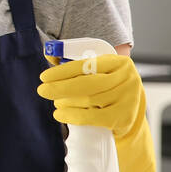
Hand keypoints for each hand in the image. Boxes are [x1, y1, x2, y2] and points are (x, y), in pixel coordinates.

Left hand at [36, 52, 156, 171]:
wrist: (128, 107)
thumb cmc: (105, 86)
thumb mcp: (95, 70)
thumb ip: (72, 61)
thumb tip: (49, 53)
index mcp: (118, 62)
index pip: (88, 64)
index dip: (63, 71)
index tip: (45, 77)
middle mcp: (127, 79)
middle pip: (88, 83)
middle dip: (61, 87)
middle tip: (42, 90)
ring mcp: (128, 99)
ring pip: (89, 100)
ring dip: (66, 102)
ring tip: (57, 103)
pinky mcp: (124, 118)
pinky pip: (93, 117)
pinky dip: (72, 116)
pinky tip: (60, 114)